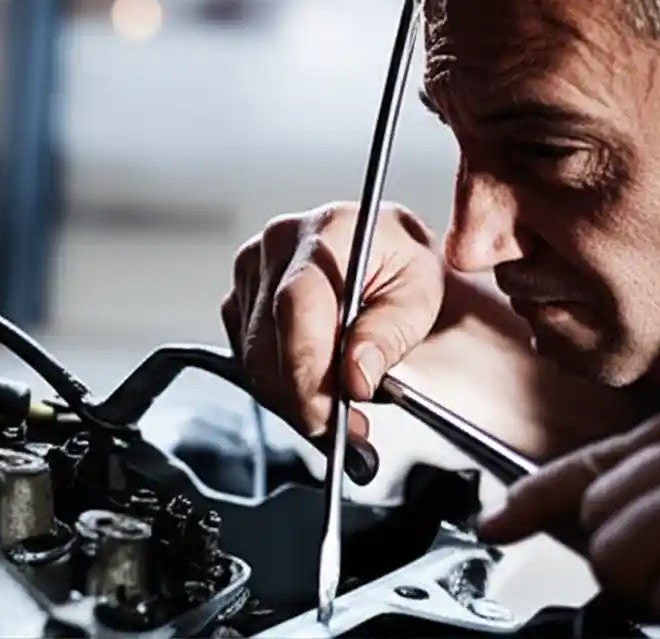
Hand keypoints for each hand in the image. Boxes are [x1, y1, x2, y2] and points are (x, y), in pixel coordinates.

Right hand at [221, 201, 443, 446]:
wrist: (388, 253)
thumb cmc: (405, 267)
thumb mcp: (420, 295)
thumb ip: (388, 335)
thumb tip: (355, 377)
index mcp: (328, 229)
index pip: (296, 304)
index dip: (307, 368)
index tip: (329, 414)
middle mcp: (278, 243)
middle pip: (268, 341)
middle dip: (305, 398)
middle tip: (346, 429)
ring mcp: (250, 269)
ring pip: (253, 358)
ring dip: (293, 396)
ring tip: (337, 406)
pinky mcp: (239, 297)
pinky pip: (245, 358)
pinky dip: (278, 384)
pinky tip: (314, 383)